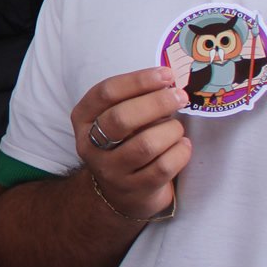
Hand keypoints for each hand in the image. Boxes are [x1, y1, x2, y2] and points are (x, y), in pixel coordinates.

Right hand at [71, 67, 191, 218]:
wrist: (121, 192)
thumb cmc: (126, 142)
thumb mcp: (118, 118)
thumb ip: (136, 98)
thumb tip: (169, 80)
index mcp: (83, 119)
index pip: (106, 93)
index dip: (138, 81)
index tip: (166, 74)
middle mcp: (90, 145)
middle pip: (122, 118)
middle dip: (157, 103)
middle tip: (180, 96)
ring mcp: (111, 171)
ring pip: (145, 145)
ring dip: (170, 130)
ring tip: (177, 128)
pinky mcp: (134, 189)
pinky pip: (163, 168)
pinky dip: (180, 152)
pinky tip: (182, 145)